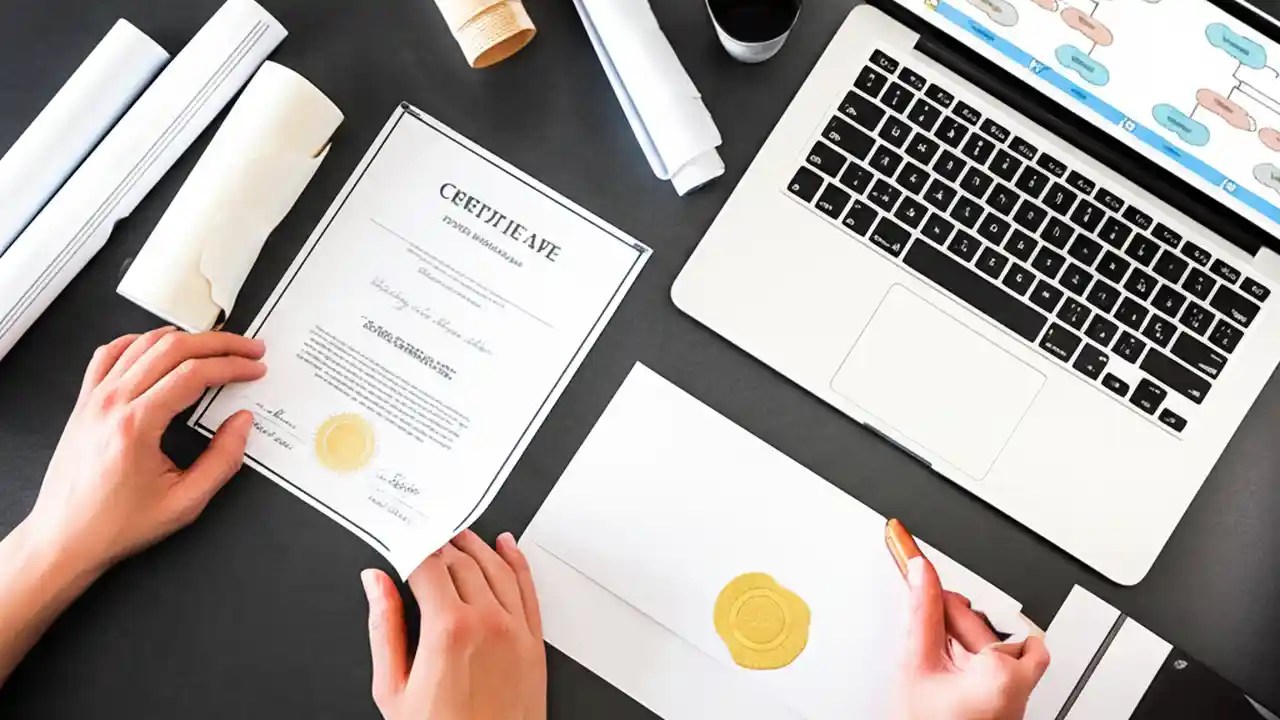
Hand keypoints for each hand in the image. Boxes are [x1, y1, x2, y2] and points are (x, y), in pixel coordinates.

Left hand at [20, 327, 266, 574]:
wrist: (65, 539)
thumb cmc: (114, 525)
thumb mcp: (184, 503)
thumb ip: (222, 461)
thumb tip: (242, 424)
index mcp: (136, 425)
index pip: (193, 374)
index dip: (231, 366)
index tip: (252, 368)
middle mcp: (111, 404)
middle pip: (172, 349)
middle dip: (218, 343)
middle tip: (245, 348)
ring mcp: (94, 399)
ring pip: (142, 344)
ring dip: (184, 338)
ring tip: (213, 344)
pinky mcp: (84, 403)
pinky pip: (109, 354)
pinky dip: (139, 341)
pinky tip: (157, 346)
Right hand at [362, 529, 545, 719]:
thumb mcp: (393, 688)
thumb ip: (384, 626)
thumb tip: (375, 584)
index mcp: (448, 629)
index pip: (428, 565)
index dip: (412, 548)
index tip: (402, 545)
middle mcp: (487, 622)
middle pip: (461, 562)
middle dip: (440, 546)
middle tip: (425, 540)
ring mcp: (515, 630)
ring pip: (496, 567)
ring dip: (476, 546)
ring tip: (460, 536)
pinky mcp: (534, 642)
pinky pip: (527, 588)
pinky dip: (517, 562)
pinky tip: (508, 548)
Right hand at [896, 556, 1049, 719]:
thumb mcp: (916, 667)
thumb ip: (921, 614)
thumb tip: (921, 574)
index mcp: (1002, 671)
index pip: (962, 608)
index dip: (932, 585)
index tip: (914, 554)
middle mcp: (1021, 682)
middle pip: (983, 624)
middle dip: (951, 620)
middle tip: (925, 617)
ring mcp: (1021, 695)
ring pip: (998, 644)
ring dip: (968, 641)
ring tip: (939, 653)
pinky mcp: (1014, 703)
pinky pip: (1007, 666)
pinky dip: (981, 658)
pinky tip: (954, 665)